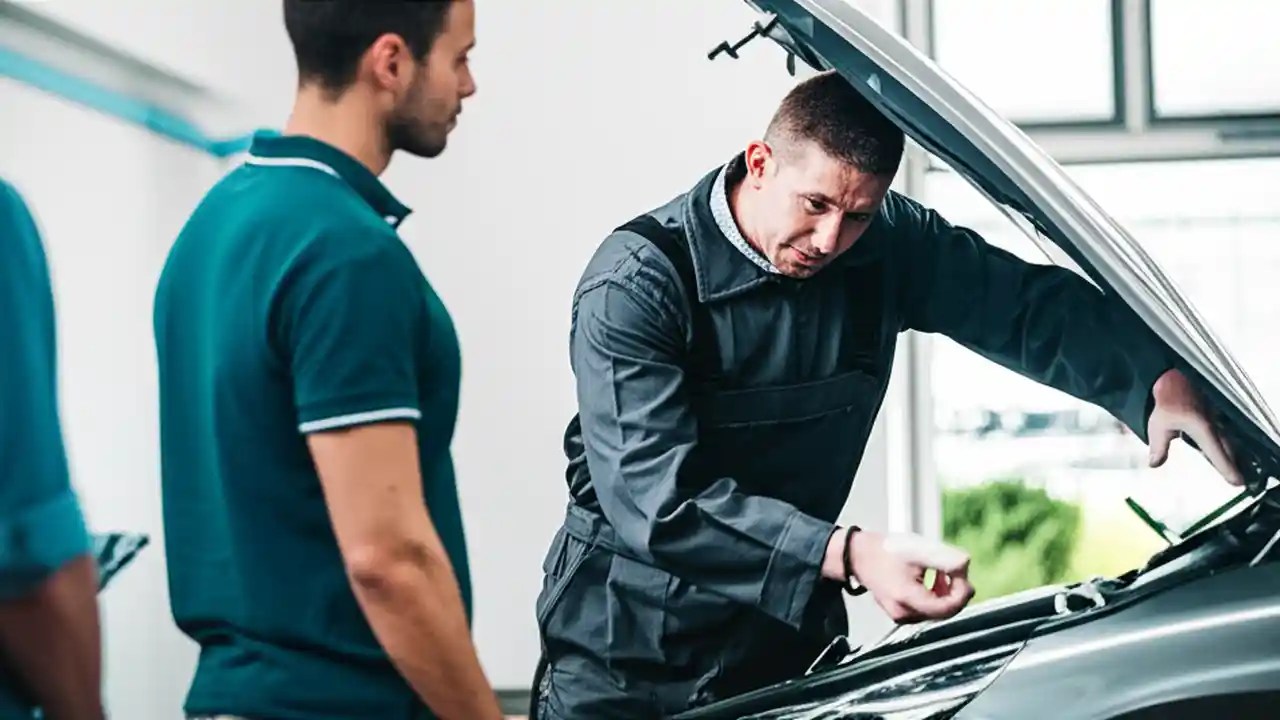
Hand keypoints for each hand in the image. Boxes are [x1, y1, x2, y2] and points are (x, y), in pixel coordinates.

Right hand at [825, 529, 973, 623]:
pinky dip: (935, 596)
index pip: (947, 607)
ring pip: (936, 612)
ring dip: (946, 593)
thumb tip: (965, 567)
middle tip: (958, 571)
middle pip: (944, 612)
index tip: (962, 572)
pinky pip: (926, 610)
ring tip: (942, 572)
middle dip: (956, 592)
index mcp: (907, 598)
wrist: (859, 555)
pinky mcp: (899, 613)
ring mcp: (900, 616)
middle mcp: (903, 613)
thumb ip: (946, 559)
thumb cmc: (887, 550)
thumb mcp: (919, 549)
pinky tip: (933, 579)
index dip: (961, 591)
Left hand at [1147, 369, 1243, 485]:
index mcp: (1202, 428)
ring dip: (1231, 455)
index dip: (1227, 469)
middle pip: (1230, 450)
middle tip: (1237, 479)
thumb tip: (1154, 464)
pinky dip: (1226, 445)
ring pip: (1230, 441)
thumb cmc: (1166, 401)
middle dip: (1233, 465)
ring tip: (1232, 469)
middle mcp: (1215, 424)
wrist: (1174, 378)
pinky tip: (1224, 452)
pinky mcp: (1218, 415)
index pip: (1218, 453)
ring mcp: (1219, 418)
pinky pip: (1226, 434)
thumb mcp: (1158, 426)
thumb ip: (1158, 447)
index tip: (1237, 482)